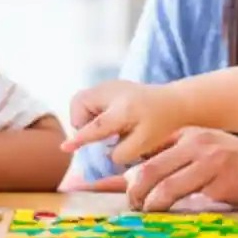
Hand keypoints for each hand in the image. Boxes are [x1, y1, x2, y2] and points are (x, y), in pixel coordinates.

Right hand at [60, 80, 187, 165]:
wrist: (172, 101)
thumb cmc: (160, 124)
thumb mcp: (144, 145)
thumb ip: (121, 153)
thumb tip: (103, 153)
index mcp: (123, 110)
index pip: (96, 127)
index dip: (79, 139)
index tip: (65, 148)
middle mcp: (113, 93)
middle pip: (80, 103)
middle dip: (79, 121)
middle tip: (93, 135)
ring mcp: (109, 85)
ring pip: (81, 99)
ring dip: (84, 116)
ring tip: (102, 127)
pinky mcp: (108, 84)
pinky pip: (88, 98)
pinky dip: (90, 110)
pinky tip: (106, 119)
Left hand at [123, 127, 237, 210]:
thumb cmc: (233, 166)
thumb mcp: (198, 156)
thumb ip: (168, 166)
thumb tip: (127, 184)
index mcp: (185, 134)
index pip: (143, 152)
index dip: (115, 174)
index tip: (85, 188)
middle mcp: (193, 142)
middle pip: (146, 168)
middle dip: (132, 192)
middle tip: (132, 205)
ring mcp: (206, 158)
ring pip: (162, 182)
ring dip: (149, 202)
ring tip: (147, 210)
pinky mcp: (219, 177)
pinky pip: (184, 194)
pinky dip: (169, 205)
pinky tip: (166, 211)